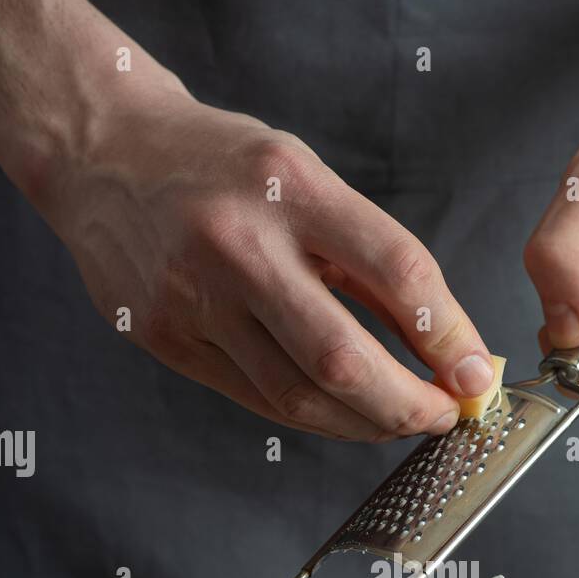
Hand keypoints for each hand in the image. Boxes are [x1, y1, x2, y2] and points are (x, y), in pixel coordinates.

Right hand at [38, 86, 494, 439]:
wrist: (102, 153)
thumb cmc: (221, 166)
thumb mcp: (306, 179)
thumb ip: (370, 258)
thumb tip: (445, 344)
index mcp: (289, 187)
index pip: (396, 271)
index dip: (447, 336)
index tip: (475, 374)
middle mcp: (238, 244)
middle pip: (342, 358)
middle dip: (408, 405)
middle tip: (443, 417)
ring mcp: (193, 298)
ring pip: (297, 397)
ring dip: (364, 424)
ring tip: (399, 421)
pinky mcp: (166, 339)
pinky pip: (256, 399)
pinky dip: (312, 415)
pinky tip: (342, 413)